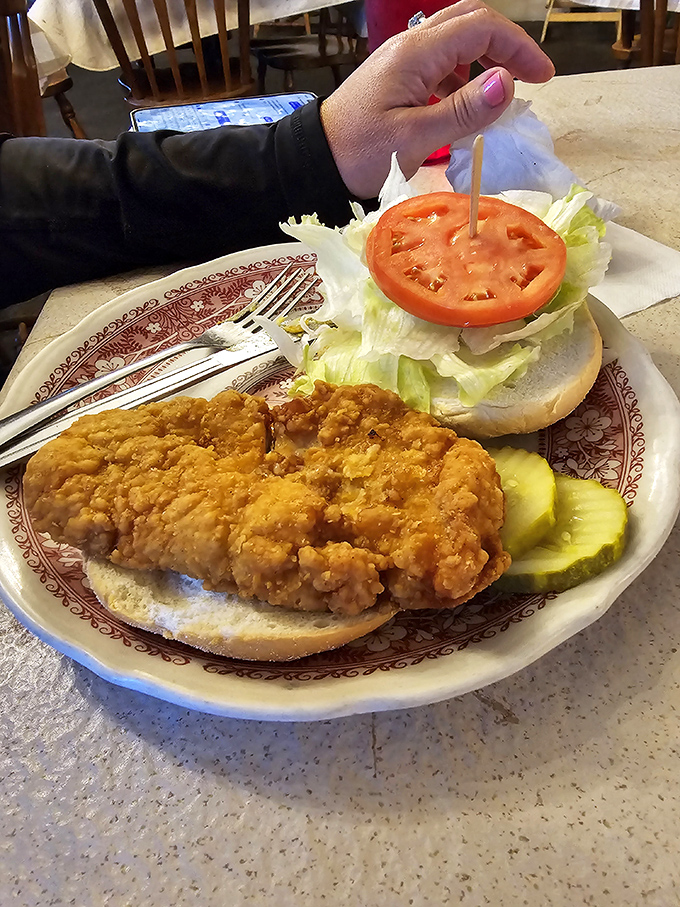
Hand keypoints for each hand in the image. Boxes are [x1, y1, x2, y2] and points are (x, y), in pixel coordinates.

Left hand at [320, 0, 554, 197]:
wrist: (315, 162)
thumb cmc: (360, 153)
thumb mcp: (415, 138)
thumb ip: (463, 110)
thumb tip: (507, 83)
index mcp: (416, 53)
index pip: (481, 28)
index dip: (518, 48)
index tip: (542, 78)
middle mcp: (410, 45)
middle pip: (470, 21)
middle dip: (507, 44)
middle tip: (531, 77)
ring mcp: (402, 59)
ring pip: (455, 39)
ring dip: (485, 58)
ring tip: (502, 95)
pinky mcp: (396, 77)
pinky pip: (439, 61)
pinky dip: (463, 75)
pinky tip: (466, 104)